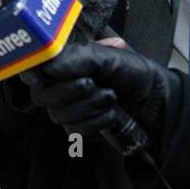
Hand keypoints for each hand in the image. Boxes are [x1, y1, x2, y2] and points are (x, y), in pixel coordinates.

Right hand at [27, 43, 172, 143]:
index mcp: (65, 62)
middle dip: (67, 92)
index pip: (34, 68)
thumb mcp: (109, 58)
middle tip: (92, 84)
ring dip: (88, 106)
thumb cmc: (133, 73)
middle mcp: (62, 85)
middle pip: (41, 95)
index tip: (43, 77)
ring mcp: (70, 108)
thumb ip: (79, 59)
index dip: (33, 73)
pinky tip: (110, 113)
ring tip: (110, 96)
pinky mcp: (81, 127)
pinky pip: (75, 130)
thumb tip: (50, 67)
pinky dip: (95, 121)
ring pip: (58, 115)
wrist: (156, 99)